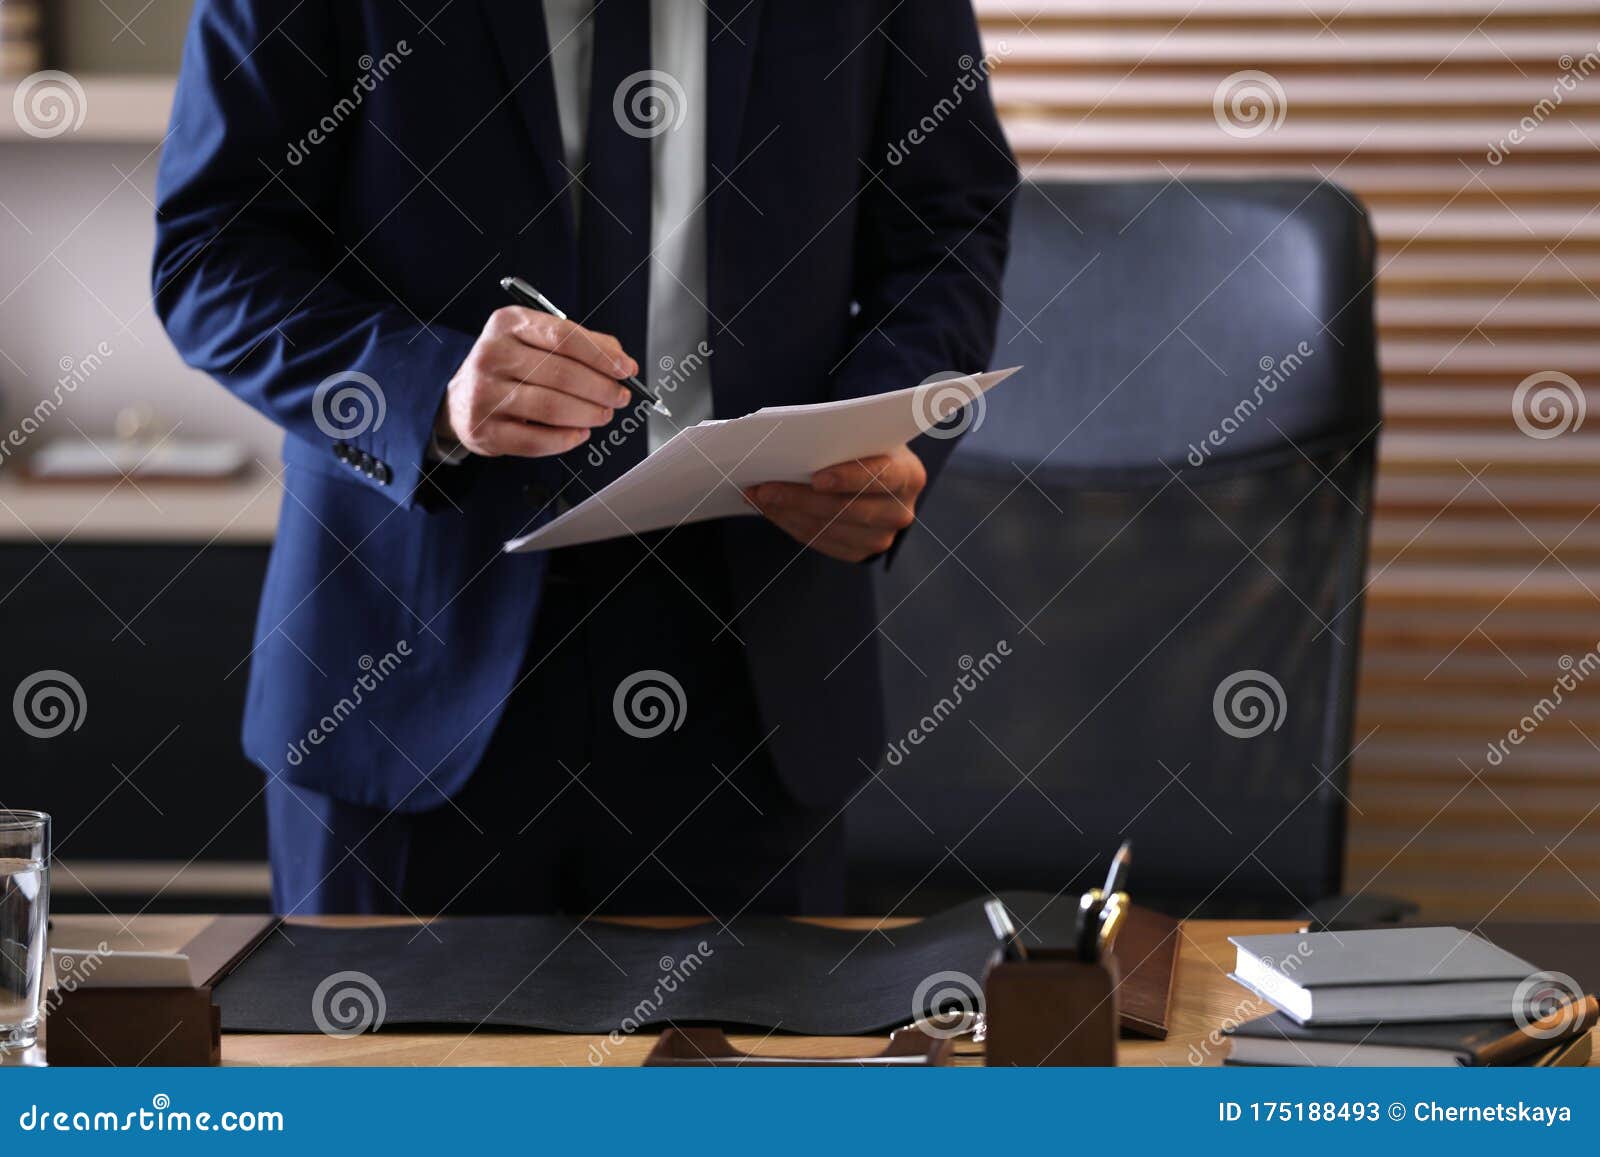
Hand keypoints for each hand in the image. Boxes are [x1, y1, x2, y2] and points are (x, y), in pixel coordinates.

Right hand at [439, 307, 636, 456]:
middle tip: (621, 397)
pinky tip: (580, 433)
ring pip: (551, 407)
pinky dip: (566, 439)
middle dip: (601, 388)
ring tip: (604, 415)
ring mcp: (484, 395)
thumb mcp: (536, 341)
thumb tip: (622, 361)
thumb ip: (580, 344)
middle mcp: (491, 355)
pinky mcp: (484, 431)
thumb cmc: (511, 366)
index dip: (601, 354)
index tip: (627, 369)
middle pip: (561, 374)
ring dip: (588, 414)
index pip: (563, 336)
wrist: (460, 398)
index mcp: (508, 324)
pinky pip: (535, 440)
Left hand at [744, 444, 926, 562]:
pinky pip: (820, 542)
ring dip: (787, 512)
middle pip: (846, 509)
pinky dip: (791, 524)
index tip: (816, 478)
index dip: (848, 478)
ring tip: (759, 496)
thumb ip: (843, 438)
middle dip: (800, 498)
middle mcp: (900, 512)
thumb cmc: (866, 449)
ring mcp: (882, 537)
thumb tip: (791, 441)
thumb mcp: (865, 437)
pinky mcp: (861, 553)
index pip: (881, 477)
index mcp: (909, 476)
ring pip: (828, 528)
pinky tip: (771, 510)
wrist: (881, 476)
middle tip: (764, 487)